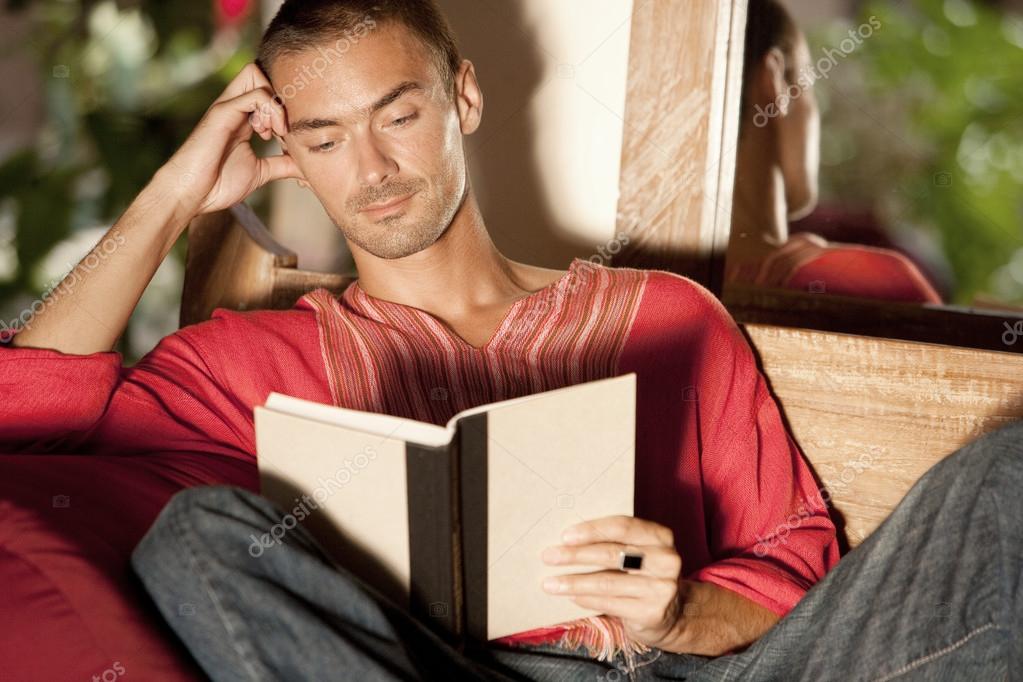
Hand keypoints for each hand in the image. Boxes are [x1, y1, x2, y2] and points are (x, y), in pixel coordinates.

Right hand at [158, 62, 305, 216]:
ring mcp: (227, 107)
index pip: (268, 90)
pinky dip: (270, 110)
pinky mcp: (222, 112)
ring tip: (277, 132)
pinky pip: (253, 94)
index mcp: (243, 117)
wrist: (192, 195)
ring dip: (275, 102)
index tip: (290, 137)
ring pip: (256, 74)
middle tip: (284, 129)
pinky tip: (268, 134)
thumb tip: (308, 167)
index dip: (286, 107)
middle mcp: (235, 107)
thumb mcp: (261, 172)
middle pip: (259, 72)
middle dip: (280, 95)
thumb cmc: (219, 184)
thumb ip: (283, 165)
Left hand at [541, 515, 683, 649]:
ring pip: (607, 581)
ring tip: (550, 583)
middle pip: (612, 553)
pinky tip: (571, 596)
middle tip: (549, 556)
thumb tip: (567, 539)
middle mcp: (666, 560)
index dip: (592, 530)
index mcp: (660, 537)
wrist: (674, 613)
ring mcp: (661, 588)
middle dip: (576, 555)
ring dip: (574, 582)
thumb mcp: (639, 552)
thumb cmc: (644, 574)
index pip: (623, 527)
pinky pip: (610, 603)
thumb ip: (615, 542)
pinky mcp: (651, 612)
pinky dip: (586, 599)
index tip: (565, 535)